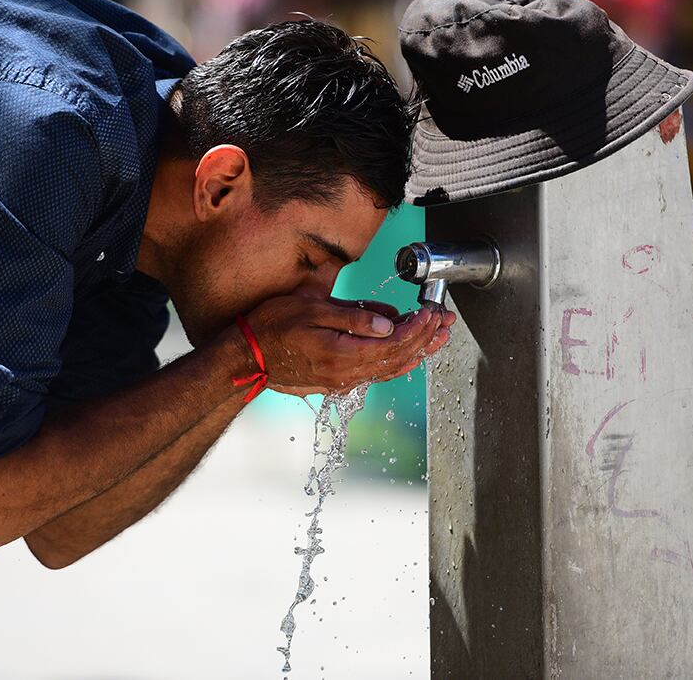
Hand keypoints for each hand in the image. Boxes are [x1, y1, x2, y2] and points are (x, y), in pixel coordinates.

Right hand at [235, 295, 455, 396]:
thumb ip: (351, 317)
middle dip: (426, 338)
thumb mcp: (310, 310)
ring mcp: (342, 381)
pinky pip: (377, 373)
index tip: (432, 312)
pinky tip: (409, 353)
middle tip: (446, 322)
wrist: (246, 358)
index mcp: (342, 354)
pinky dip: (398, 361)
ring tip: (437, 337)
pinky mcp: (338, 382)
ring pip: (390, 368)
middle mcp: (346, 374)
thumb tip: (387, 324)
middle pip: (398, 358)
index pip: (393, 343)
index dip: (417, 328)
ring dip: (417, 352)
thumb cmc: (271, 327)